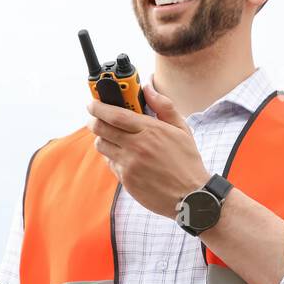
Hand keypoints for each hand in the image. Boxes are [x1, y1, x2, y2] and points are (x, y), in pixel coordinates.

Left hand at [86, 83, 211, 218]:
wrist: (191, 196)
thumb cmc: (187, 161)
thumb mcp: (181, 129)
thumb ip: (163, 106)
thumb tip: (148, 86)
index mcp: (150, 130)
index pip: (115, 114)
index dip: (98, 107)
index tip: (92, 103)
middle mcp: (136, 146)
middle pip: (101, 128)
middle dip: (93, 120)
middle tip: (94, 118)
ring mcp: (129, 164)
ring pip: (101, 146)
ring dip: (101, 138)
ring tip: (110, 136)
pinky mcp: (126, 180)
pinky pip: (110, 163)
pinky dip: (112, 156)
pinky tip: (123, 155)